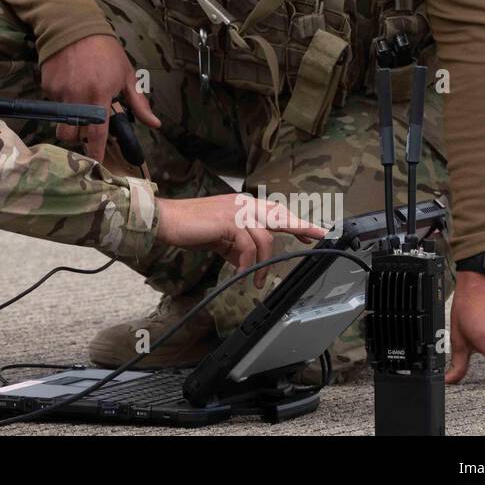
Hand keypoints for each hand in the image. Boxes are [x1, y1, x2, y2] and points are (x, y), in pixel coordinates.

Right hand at [40, 34, 159, 159]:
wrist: (74, 27)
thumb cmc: (106, 51)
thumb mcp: (126, 74)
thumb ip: (138, 103)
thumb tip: (155, 124)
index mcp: (99, 96)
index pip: (96, 133)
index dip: (95, 153)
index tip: (96, 166)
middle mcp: (77, 98)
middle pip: (71, 134)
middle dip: (77, 138)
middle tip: (86, 130)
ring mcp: (59, 93)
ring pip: (60, 121)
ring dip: (68, 123)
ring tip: (77, 109)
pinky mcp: (46, 87)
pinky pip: (53, 104)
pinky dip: (61, 101)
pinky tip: (69, 85)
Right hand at [155, 194, 327, 288]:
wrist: (166, 220)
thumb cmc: (189, 228)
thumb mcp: (218, 238)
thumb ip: (235, 245)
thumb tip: (248, 261)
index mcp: (240, 205)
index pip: (273, 211)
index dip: (293, 221)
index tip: (312, 231)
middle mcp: (242, 204)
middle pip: (279, 215)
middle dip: (300, 226)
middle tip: (318, 236)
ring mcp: (236, 211)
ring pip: (264, 237)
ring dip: (263, 262)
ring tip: (257, 280)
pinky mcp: (229, 221)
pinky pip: (248, 247)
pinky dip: (247, 264)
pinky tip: (241, 274)